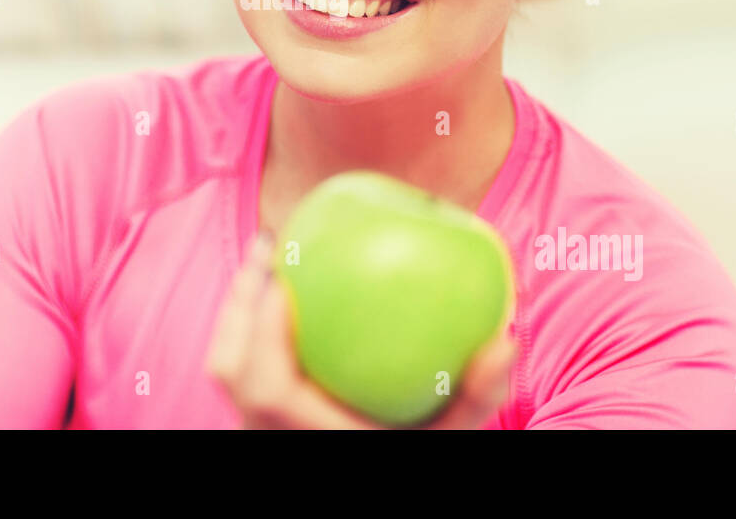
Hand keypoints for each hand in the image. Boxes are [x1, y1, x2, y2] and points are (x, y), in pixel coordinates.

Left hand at [205, 231, 517, 428]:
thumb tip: (509, 337)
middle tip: (270, 248)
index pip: (267, 388)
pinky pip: (240, 369)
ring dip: (240, 310)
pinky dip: (249, 329)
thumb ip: (478, 396)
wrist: (374, 488)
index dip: (263, 330)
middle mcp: (270, 435)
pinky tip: (281, 295)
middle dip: (240, 303)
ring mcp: (258, 430)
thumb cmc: (414, 456)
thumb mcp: (452, 439)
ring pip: (226, 366)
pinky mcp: (259, 421)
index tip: (283, 278)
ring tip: (266, 259)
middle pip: (228, 368)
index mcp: (306, 434)